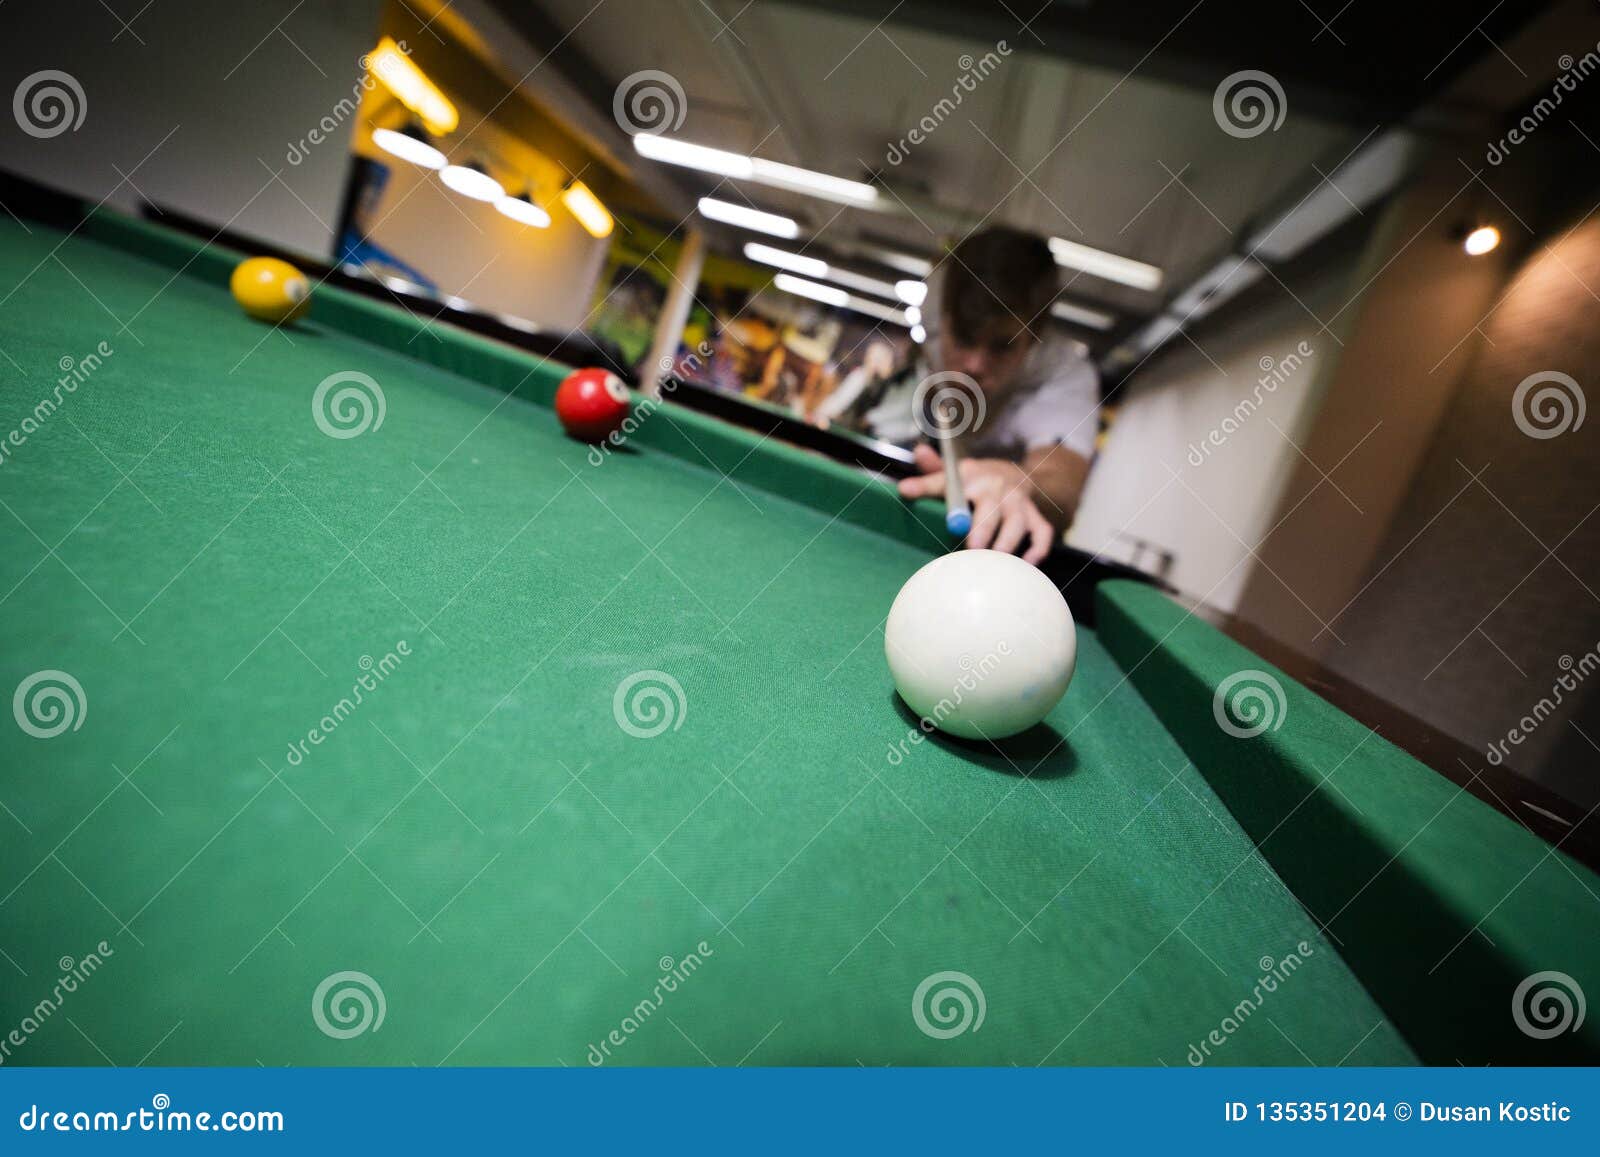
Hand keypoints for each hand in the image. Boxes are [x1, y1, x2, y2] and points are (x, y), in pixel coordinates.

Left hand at [897, 444, 1056, 564]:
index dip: (933, 490)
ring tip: (998, 560)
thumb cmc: (975, 480)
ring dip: (1009, 541)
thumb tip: (907, 480)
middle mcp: (996, 488)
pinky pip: (1041, 531)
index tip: (920, 499)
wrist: (1013, 473)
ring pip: (1018, 521)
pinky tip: (1028, 562)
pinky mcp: (1034, 515)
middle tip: (975, 546)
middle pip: (991, 506)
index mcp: (971, 476)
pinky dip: (1038, 547)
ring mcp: (1017, 502)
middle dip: (984, 526)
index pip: (950, 483)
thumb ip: (930, 477)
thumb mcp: (953, 473)